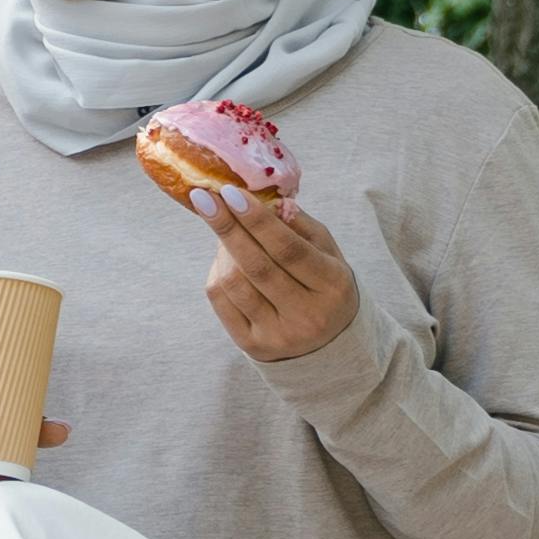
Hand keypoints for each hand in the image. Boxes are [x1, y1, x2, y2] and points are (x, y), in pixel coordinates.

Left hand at [192, 180, 365, 366]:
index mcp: (333, 285)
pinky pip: (221, 300)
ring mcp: (279, 335)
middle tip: (204, 198)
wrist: (327, 342)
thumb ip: (300, 225)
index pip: (288, 249)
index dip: (257, 220)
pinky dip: (217, 272)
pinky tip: (225, 259)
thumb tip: (266, 200)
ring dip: (223, 250)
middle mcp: (307, 315)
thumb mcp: (326, 252)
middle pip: (257, 266)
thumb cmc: (323, 284)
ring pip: (234, 283)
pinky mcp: (253, 346)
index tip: (230, 193)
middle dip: (228, 227)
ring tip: (225, 230)